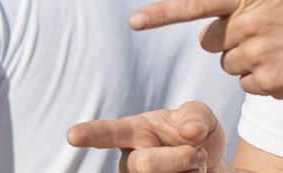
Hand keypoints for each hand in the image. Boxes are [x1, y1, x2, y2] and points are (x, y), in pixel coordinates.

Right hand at [67, 101, 223, 172]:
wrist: (210, 161)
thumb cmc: (195, 133)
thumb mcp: (200, 116)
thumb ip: (195, 116)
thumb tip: (190, 131)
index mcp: (133, 130)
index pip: (108, 132)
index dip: (90, 134)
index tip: (73, 135)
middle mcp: (129, 159)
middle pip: (145, 165)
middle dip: (180, 158)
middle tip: (197, 151)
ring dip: (192, 172)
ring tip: (196, 162)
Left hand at [129, 0, 282, 98]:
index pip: (195, 4)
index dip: (161, 13)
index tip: (134, 20)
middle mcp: (247, 25)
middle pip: (211, 42)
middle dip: (231, 39)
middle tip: (267, 30)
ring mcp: (258, 55)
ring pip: (229, 66)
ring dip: (248, 61)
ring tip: (281, 47)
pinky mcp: (269, 82)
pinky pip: (248, 87)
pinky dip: (264, 80)